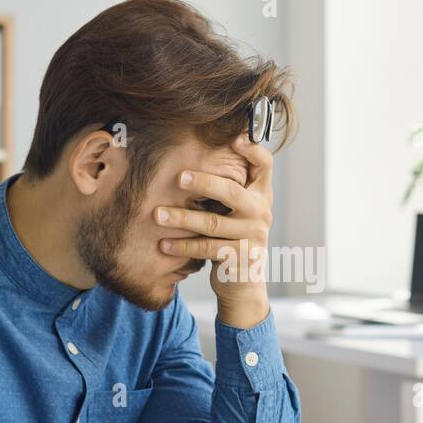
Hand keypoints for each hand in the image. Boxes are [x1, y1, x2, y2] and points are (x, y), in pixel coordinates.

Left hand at [157, 135, 271, 328]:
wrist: (244, 283)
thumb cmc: (234, 237)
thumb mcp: (239, 210)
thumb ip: (231, 186)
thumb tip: (200, 152)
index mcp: (261, 195)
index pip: (264, 164)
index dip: (253, 149)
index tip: (235, 138)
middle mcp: (261, 213)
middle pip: (231, 192)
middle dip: (203, 182)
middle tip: (179, 176)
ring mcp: (252, 236)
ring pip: (212, 223)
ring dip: (181, 218)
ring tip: (157, 214)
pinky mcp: (239, 258)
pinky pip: (206, 248)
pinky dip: (182, 246)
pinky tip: (163, 243)